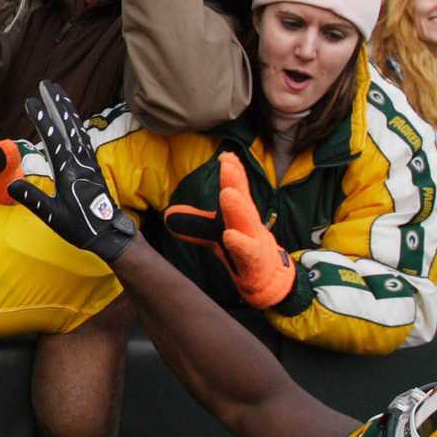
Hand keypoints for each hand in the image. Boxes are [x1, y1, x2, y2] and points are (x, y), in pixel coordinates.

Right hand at [10, 80, 134, 261]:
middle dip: (57, 103)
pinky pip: (82, 137)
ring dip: (67, 109)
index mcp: (69, 169)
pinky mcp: (92, 164)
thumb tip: (12, 183)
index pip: (54, 138)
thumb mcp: (53, 214)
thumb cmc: (80, 226)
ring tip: (58, 93)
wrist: (108, 233)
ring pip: (77, 128)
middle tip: (47, 84)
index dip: (42, 118)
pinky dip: (74, 123)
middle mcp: (81, 160)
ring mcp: (88, 160)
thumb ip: (33, 198)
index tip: (31, 100)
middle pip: (68, 125)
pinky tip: (70, 119)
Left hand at [163, 153, 297, 308]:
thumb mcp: (215, 235)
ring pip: (247, 224)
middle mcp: (249, 226)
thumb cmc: (242, 250)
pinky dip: (240, 245)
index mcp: (241, 215)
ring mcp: (254, 244)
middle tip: (228, 164)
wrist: (268, 280)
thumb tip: (168, 216)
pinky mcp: (254, 265)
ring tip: (228, 193)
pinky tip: (230, 236)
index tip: (226, 156)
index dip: (232, 173)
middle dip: (235, 182)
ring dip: (238, 208)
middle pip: (242, 201)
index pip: (238, 190)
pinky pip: (247, 254)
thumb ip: (194, 224)